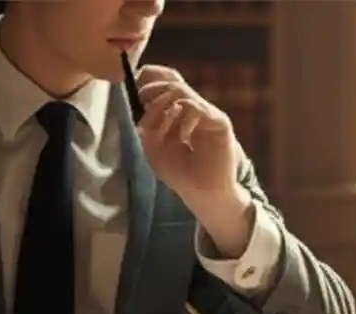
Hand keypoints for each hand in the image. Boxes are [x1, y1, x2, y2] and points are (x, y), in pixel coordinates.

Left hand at [135, 65, 252, 254]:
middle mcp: (193, 108)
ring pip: (180, 91)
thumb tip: (146, 100)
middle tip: (142, 99)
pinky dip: (182, 120)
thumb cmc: (180, 172)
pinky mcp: (219, 122)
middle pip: (172, 79)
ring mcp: (207, 113)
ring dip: (162, 105)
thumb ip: (148, 123)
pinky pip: (195, 107)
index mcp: (178, 112)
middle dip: (152, 88)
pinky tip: (181, 137)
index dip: (150, 78)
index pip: (166, 81)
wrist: (203, 193)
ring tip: (160, 127)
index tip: (135, 89)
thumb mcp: (153, 146)